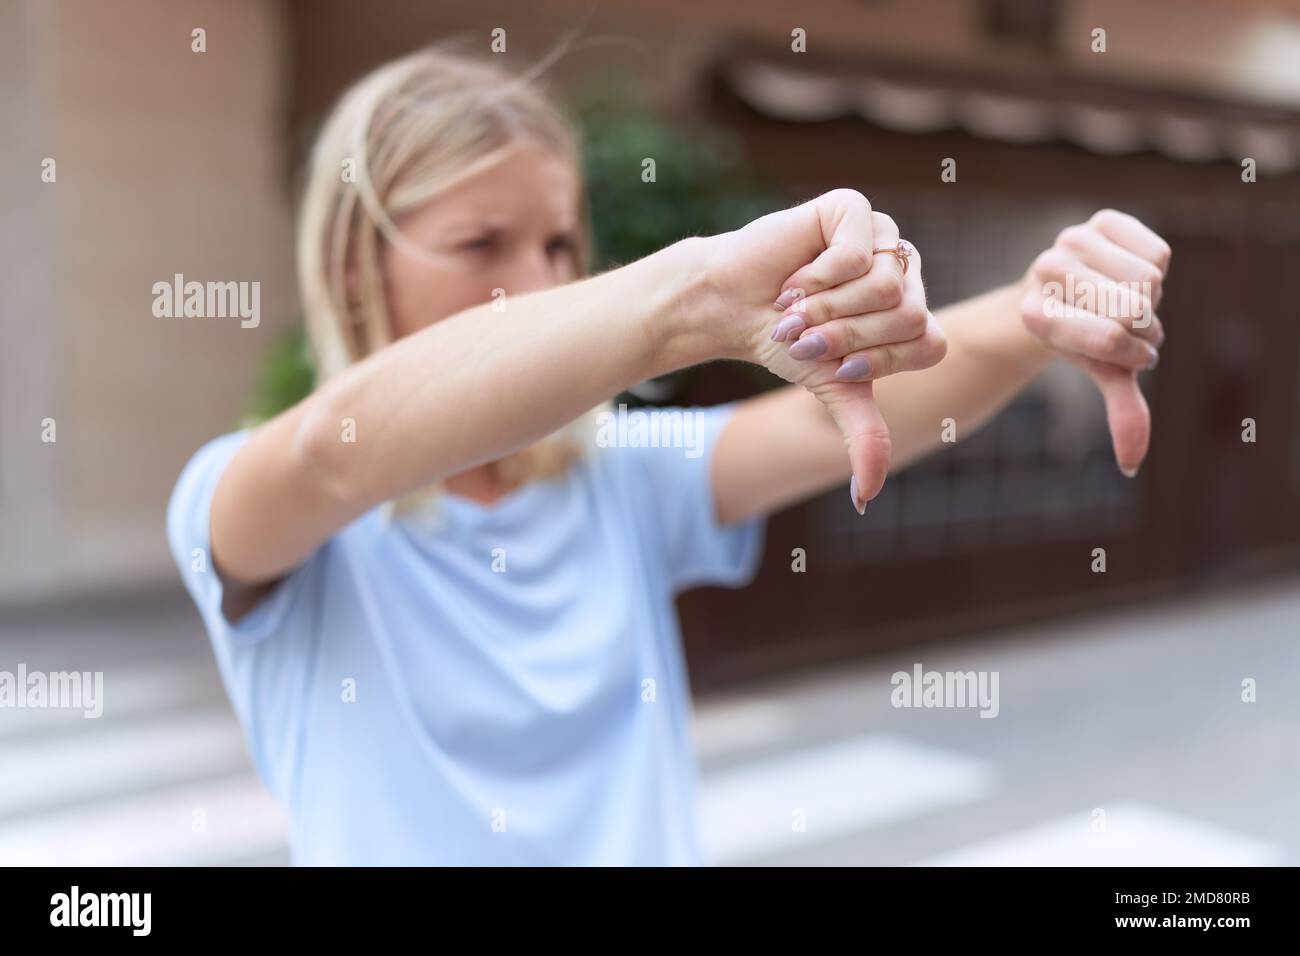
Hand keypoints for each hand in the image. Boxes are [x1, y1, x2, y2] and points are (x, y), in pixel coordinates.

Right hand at [702, 190, 946, 509]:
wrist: (730, 307)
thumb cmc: (784, 343)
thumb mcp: (832, 391)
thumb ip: (863, 436)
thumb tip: (867, 500)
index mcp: (912, 312)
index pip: (928, 342)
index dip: (877, 360)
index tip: (834, 363)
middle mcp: (906, 270)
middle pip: (908, 314)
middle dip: (845, 336)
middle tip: (804, 334)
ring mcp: (884, 236)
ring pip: (886, 286)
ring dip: (826, 310)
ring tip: (795, 305)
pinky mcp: (854, 210)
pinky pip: (858, 253)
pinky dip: (817, 277)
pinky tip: (794, 275)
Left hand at [1019, 209, 1170, 475]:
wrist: (1071, 290)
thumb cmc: (1084, 336)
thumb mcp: (1102, 373)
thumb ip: (1121, 411)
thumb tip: (1132, 465)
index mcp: (1034, 316)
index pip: (1108, 339)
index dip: (1133, 353)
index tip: (1134, 358)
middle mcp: (1044, 273)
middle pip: (1133, 310)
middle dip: (1144, 328)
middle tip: (1129, 330)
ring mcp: (1070, 241)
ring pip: (1148, 280)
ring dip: (1153, 300)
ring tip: (1129, 303)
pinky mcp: (1101, 220)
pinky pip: (1158, 253)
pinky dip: (1158, 270)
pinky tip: (1132, 275)